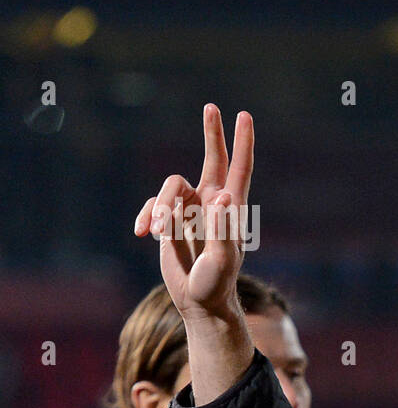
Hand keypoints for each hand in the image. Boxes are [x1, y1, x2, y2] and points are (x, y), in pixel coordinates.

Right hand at [133, 104, 253, 323]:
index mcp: (232, 208)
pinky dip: (147, 216)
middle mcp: (213, 203)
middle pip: (212, 159)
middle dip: (212, 134)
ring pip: (170, 186)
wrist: (199, 301)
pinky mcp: (171, 220)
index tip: (243, 115)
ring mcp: (191, 210)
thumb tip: (223, 194)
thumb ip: (222, 227)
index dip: (242, 142)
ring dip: (160, 205)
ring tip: (157, 232)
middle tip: (211, 107)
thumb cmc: (216, 283)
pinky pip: (154, 206)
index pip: (239, 168)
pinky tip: (143, 232)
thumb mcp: (222, 259)